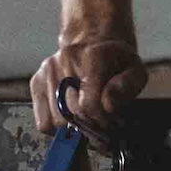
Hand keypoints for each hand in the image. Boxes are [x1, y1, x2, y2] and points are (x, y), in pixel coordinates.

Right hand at [30, 38, 146, 144]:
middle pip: (70, 115)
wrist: (95, 41)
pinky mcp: (36, 82)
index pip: (88, 104)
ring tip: (87, 118)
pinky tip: (71, 116)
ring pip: (55, 122)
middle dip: (89, 126)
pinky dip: (57, 127)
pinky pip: (43, 122)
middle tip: (100, 124)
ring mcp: (47, 71)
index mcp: (93, 55)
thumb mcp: (135, 70)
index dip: (101, 120)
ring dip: (73, 128)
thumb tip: (108, 105)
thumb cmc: (116, 61)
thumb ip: (127, 87)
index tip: (110, 123)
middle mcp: (65, 60)